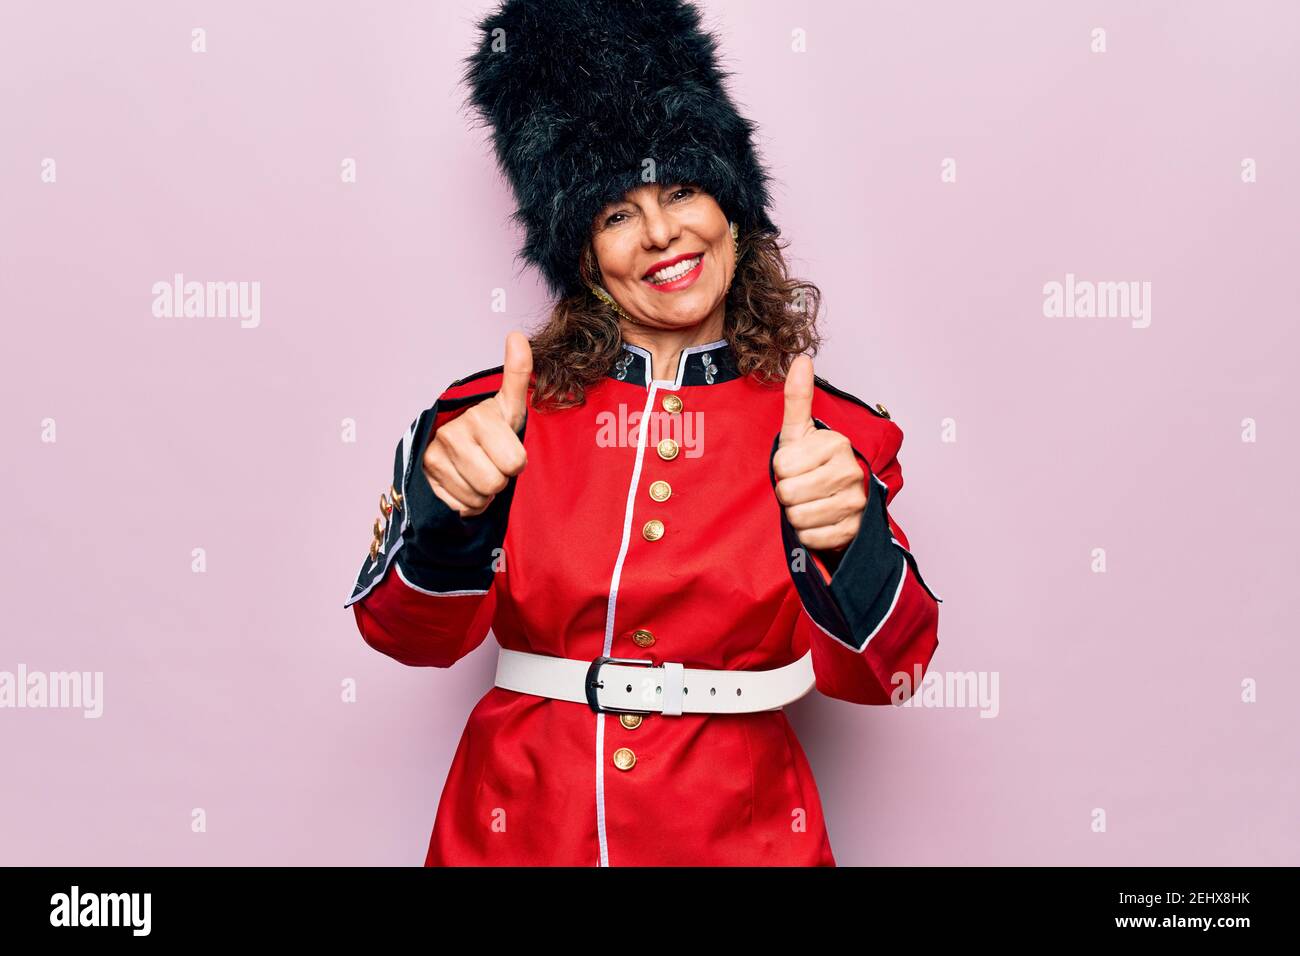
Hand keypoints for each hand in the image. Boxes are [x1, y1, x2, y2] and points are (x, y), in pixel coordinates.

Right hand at [422, 331, 530, 517]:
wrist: (448, 438)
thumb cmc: (486, 425)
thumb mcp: (506, 404)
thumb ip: (517, 374)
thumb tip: (517, 336)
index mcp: (478, 417)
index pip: (515, 464)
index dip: (516, 461)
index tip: (505, 447)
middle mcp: (452, 435)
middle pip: (496, 484)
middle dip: (500, 478)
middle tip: (491, 461)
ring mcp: (435, 458)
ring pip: (478, 499)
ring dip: (484, 492)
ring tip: (477, 470)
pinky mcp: (425, 479)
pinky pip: (461, 507)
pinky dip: (467, 502)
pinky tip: (463, 482)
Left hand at [772, 355, 867, 552]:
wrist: (845, 500)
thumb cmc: (815, 465)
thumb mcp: (801, 432)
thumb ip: (798, 398)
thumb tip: (801, 359)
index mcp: (835, 444)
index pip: (782, 465)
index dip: (782, 468)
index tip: (795, 466)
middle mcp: (850, 472)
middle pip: (787, 492)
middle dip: (787, 493)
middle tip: (800, 487)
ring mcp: (855, 503)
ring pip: (798, 517)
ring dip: (796, 514)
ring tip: (809, 503)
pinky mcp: (853, 531)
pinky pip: (812, 538)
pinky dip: (809, 534)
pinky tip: (819, 521)